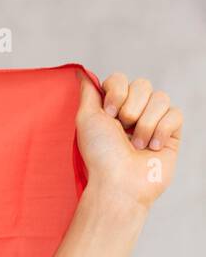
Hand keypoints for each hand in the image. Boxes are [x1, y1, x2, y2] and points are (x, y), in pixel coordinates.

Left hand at [75, 70, 181, 209]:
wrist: (119, 182)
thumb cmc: (100, 155)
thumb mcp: (86, 120)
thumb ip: (88, 94)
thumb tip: (80, 73)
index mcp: (112, 108)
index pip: (121, 79)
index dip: (117, 92)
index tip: (109, 113)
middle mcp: (133, 112)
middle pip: (143, 84)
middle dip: (131, 107)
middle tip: (123, 129)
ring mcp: (154, 121)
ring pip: (161, 98)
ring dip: (145, 123)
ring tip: (136, 145)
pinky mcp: (171, 133)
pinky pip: (175, 114)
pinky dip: (161, 130)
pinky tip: (151, 148)